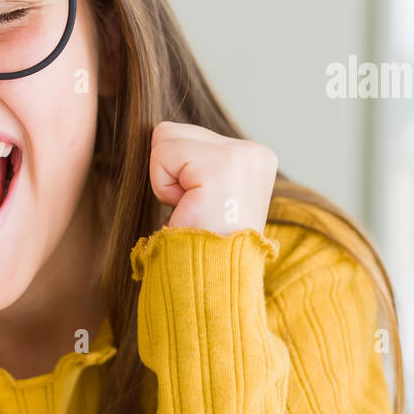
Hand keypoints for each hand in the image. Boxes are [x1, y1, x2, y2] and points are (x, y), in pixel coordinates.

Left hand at [149, 121, 277, 234]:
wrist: (209, 282)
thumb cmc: (198, 242)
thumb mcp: (202, 191)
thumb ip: (190, 159)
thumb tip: (158, 132)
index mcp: (255, 157)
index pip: (185, 134)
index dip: (176, 174)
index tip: (199, 205)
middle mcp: (255, 152)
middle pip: (171, 131)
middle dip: (169, 173)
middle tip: (193, 208)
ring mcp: (241, 157)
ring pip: (164, 138)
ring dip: (164, 181)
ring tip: (191, 209)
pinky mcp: (221, 168)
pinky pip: (162, 156)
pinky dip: (163, 187)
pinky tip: (188, 209)